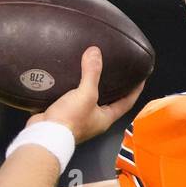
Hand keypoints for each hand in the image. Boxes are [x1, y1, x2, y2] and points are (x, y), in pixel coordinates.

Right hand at [29, 46, 144, 143]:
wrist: (44, 134)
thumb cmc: (71, 119)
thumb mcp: (86, 94)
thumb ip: (92, 73)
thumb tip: (95, 52)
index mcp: (106, 118)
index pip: (127, 102)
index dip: (135, 90)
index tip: (141, 78)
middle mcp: (95, 119)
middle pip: (109, 100)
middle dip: (114, 87)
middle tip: (117, 71)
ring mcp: (79, 118)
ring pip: (89, 99)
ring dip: (91, 86)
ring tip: (92, 70)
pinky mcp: (64, 114)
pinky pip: (72, 98)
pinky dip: (73, 88)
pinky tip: (70, 77)